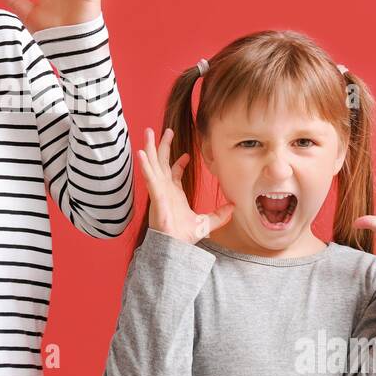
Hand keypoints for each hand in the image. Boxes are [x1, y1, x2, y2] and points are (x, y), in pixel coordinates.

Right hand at [139, 127, 234, 244]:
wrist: (175, 246)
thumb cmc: (185, 236)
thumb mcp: (207, 223)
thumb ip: (220, 215)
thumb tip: (234, 207)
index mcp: (174, 193)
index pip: (173, 173)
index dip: (178, 161)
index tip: (186, 154)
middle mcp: (164, 189)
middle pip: (160, 162)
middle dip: (161, 145)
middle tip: (164, 130)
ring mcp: (158, 190)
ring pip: (152, 164)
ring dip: (149, 147)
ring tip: (148, 132)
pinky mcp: (155, 194)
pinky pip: (149, 177)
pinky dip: (145, 165)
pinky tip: (142, 153)